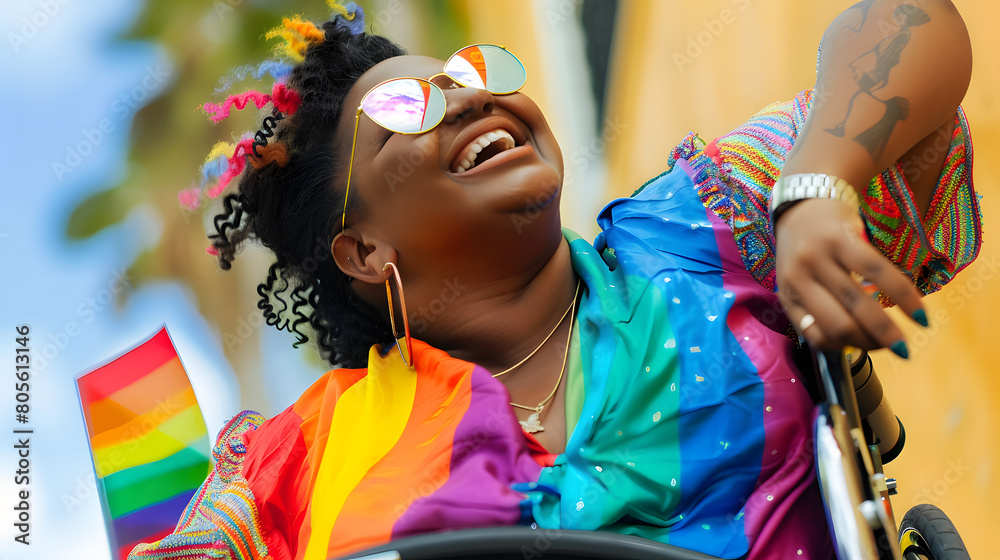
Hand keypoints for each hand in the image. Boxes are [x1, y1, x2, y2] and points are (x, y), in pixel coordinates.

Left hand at [774, 199, 925, 356]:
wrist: (807, 196)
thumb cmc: (807, 247)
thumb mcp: (800, 279)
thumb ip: (816, 307)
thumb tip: (852, 343)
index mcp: (787, 294)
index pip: (815, 336)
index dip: (845, 348)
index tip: (867, 348)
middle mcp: (798, 277)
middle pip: (838, 325)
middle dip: (871, 344)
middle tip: (895, 348)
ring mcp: (818, 257)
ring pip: (858, 303)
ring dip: (888, 329)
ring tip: (911, 338)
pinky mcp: (842, 238)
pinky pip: (877, 272)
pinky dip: (903, 295)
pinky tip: (918, 311)